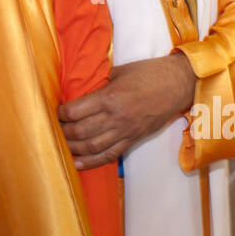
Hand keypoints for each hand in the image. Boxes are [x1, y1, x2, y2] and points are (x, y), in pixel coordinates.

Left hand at [57, 52, 195, 170]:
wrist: (179, 84)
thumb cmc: (150, 73)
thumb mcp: (120, 72)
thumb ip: (101, 85)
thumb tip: (84, 94)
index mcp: (110, 97)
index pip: (76, 111)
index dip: (61, 113)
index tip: (56, 111)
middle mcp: (116, 118)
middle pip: (80, 131)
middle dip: (63, 131)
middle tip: (55, 128)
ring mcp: (126, 131)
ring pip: (92, 147)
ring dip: (73, 148)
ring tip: (60, 145)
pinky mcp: (134, 140)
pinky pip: (110, 155)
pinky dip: (91, 162)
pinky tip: (78, 163)